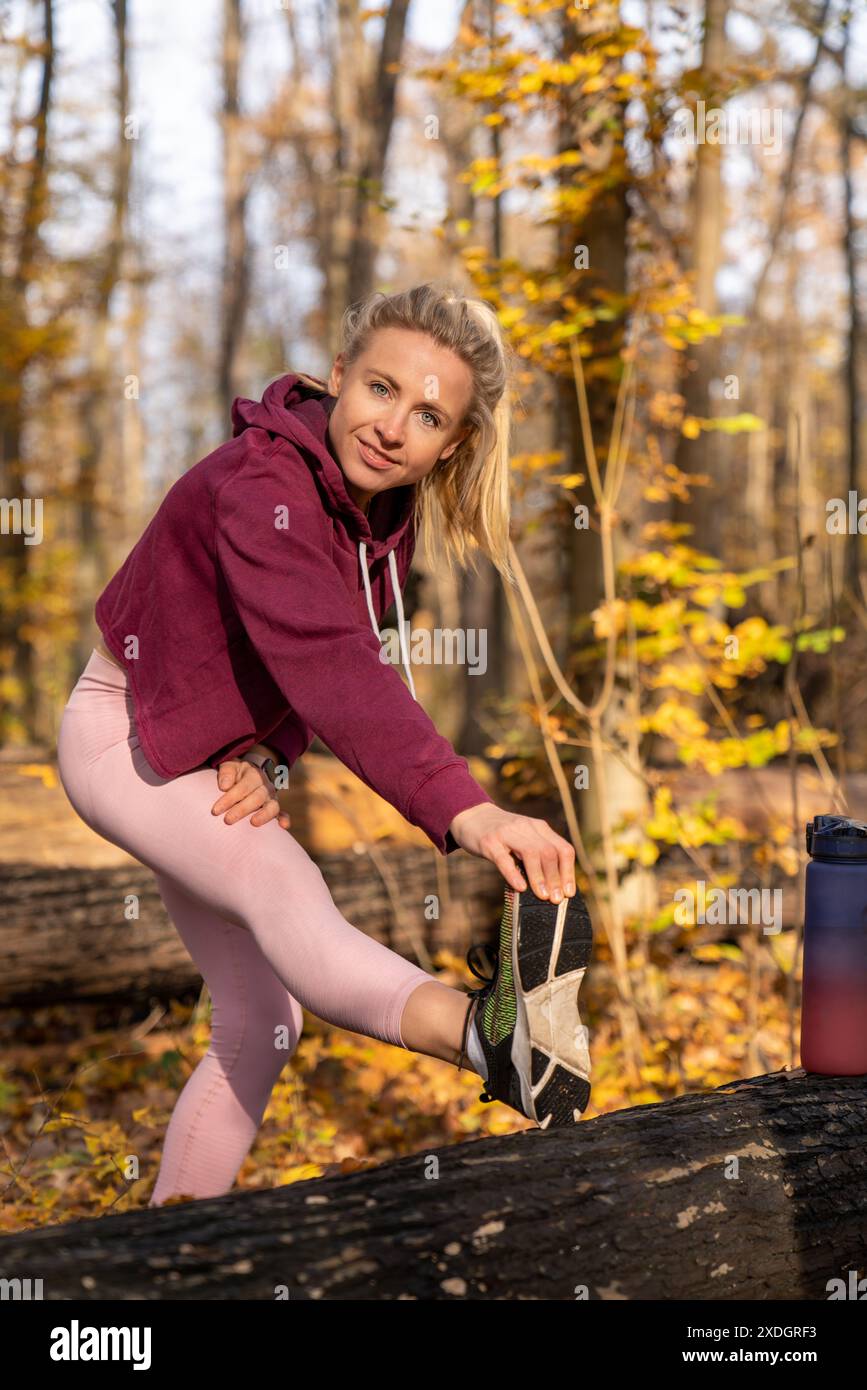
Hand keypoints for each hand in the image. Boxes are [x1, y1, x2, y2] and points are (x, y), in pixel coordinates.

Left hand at [211, 758, 290, 829]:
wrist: (251, 774)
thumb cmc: (236, 774)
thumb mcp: (230, 766)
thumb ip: (226, 772)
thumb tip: (224, 786)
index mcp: (254, 775)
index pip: (243, 787)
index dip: (229, 798)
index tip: (215, 810)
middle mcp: (265, 786)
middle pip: (257, 798)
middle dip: (242, 809)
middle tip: (227, 820)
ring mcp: (272, 798)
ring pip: (272, 806)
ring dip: (264, 815)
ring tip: (254, 823)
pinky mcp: (275, 809)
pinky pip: (282, 814)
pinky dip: (284, 819)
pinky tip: (283, 826)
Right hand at [448, 803, 575, 900]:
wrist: (472, 816)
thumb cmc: (502, 835)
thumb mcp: (524, 837)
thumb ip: (538, 855)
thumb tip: (555, 888)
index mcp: (539, 827)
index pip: (563, 849)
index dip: (568, 872)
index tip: (568, 893)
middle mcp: (526, 827)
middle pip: (549, 852)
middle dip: (556, 878)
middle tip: (556, 900)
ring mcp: (507, 833)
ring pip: (531, 853)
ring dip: (539, 877)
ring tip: (543, 896)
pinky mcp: (489, 841)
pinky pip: (504, 859)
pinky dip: (514, 874)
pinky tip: (520, 888)